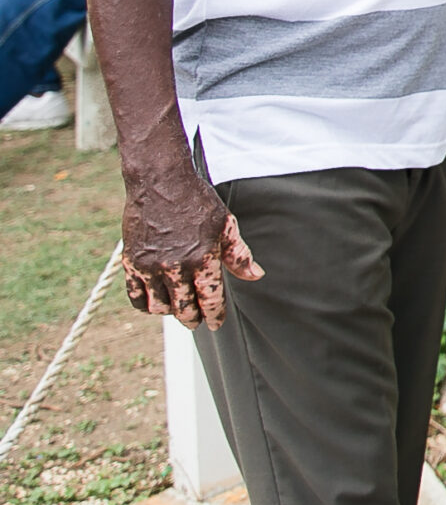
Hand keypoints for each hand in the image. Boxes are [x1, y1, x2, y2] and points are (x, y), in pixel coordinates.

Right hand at [121, 174, 261, 328]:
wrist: (160, 182)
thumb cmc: (197, 201)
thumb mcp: (226, 224)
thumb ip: (239, 254)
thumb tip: (255, 276)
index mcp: (203, 258)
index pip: (210, 299)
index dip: (214, 315)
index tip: (216, 322)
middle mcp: (175, 266)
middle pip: (184, 309)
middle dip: (193, 319)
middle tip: (197, 321)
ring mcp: (150, 266)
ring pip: (159, 307)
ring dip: (170, 312)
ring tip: (178, 308)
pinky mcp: (131, 262)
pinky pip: (135, 297)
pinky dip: (145, 305)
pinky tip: (156, 302)